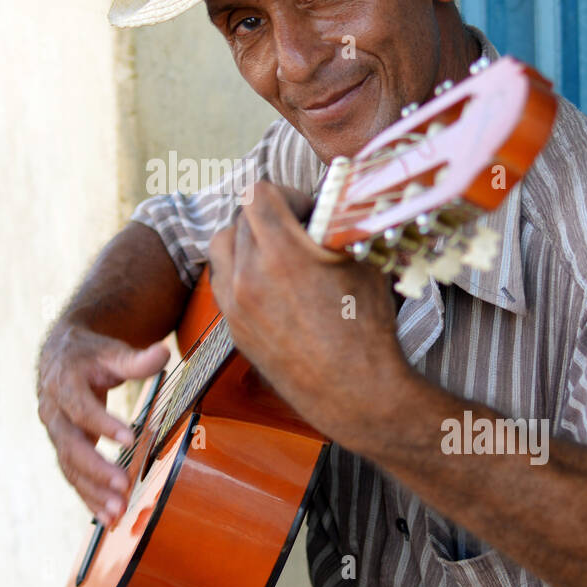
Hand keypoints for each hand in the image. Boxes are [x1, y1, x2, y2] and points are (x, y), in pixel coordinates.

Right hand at [37, 325, 169, 523]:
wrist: (59, 359)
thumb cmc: (89, 356)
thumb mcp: (111, 352)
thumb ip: (136, 359)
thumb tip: (164, 353)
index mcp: (64, 383)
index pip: (81, 408)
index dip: (102, 424)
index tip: (129, 440)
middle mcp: (54, 412)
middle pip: (71, 444)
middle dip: (97, 468)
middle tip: (123, 486)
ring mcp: (56, 433)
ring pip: (70, 466)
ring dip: (93, 491)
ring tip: (118, 512)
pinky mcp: (63, 449)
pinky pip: (73, 476)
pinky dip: (88, 497)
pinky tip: (107, 516)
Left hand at [208, 182, 406, 448]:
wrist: (354, 392)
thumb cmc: (366, 330)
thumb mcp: (362, 262)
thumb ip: (339, 226)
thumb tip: (334, 205)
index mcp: (281, 253)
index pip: (258, 193)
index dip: (286, 194)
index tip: (305, 210)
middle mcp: (249, 276)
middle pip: (239, 219)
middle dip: (269, 218)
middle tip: (297, 233)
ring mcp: (235, 304)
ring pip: (221, 247)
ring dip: (244, 241)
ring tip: (276, 254)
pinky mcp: (234, 327)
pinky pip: (222, 282)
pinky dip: (239, 273)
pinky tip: (269, 284)